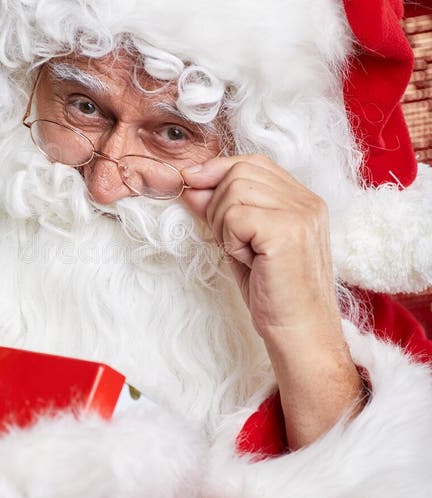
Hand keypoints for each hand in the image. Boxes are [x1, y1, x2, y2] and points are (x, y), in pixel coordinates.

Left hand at [182, 155, 363, 446]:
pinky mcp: (287, 230)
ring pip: (234, 191)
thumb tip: (191, 184)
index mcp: (302, 200)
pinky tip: (248, 261)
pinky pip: (236, 215)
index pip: (253, 163)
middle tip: (231, 242)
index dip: (217, 171)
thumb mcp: (243, 244)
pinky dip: (231, 239)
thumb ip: (222, 212)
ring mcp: (301, 213)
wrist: (298, 333)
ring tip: (243, 253)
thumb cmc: (273, 295)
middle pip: (240, 172)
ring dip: (225, 225)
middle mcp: (307, 201)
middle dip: (218, 204)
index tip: (192, 186)